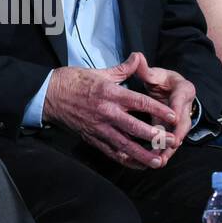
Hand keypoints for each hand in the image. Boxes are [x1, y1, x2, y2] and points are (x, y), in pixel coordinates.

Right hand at [42, 52, 180, 168]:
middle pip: (134, 127)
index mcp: (110, 94)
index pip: (139, 103)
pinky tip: (137, 165)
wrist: (48, 94)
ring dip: (142, 154)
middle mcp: (106, 113)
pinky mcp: (91, 138)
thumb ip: (123, 69)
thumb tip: (139, 58)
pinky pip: (110, 152)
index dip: (157, 110)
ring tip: (158, 161)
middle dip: (155, 136)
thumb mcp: (99, 72)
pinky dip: (124, 160)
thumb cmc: (73, 80)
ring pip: (123, 144)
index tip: (173, 116)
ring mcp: (98, 128)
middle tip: (172, 142)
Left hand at [124, 52, 196, 162]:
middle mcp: (185, 107)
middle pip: (182, 123)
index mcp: (183, 89)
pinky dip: (163, 151)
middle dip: (175, 136)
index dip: (177, 110)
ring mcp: (180, 120)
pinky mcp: (173, 130)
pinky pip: (169, 141)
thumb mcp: (155, 73)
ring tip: (160, 160)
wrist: (170, 90)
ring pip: (176, 136)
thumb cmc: (163, 80)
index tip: (173, 120)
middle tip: (168, 147)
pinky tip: (154, 161)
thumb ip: (146, 69)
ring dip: (169, 149)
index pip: (181, 99)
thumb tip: (137, 57)